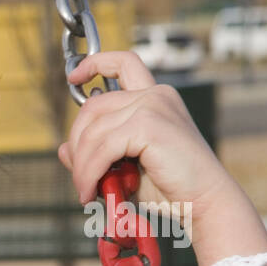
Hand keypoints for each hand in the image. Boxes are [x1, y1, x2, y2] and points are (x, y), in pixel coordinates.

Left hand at [57, 51, 266, 265]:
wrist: (203, 202)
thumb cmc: (170, 186)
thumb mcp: (126, 166)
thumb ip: (97, 153)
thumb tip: (63, 149)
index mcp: (154, 97)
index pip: (123, 63)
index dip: (94, 63)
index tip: (72, 77)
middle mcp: (154, 95)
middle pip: (92, 107)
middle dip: (77, 144)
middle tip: (80, 179)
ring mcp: (153, 106)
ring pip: (93, 132)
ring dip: (82, 167)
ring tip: (87, 192)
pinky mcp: (149, 125)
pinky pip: (102, 148)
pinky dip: (90, 173)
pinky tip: (92, 192)